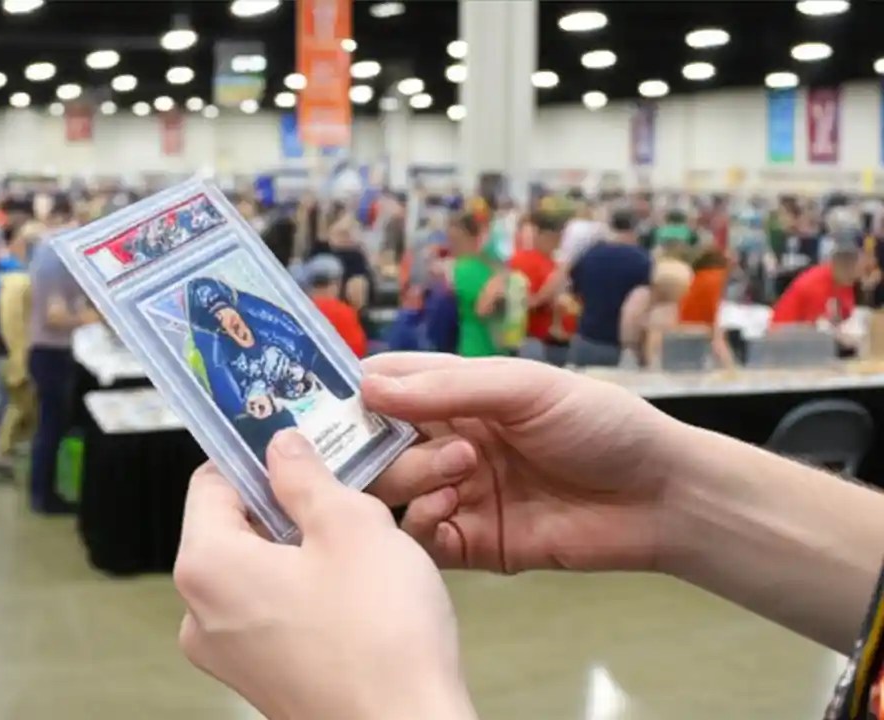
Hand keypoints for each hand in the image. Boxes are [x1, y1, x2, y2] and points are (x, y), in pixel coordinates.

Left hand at [174, 430, 473, 719]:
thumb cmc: (380, 642)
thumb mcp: (350, 525)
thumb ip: (307, 476)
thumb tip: (283, 450)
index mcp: (207, 566)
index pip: (209, 481)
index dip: (256, 456)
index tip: (296, 445)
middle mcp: (202, 614)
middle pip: (234, 527)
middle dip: (287, 504)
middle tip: (341, 491)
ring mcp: (230, 653)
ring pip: (258, 570)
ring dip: (303, 548)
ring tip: (359, 544)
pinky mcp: (262, 677)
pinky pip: (274, 611)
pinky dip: (308, 590)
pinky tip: (357, 591)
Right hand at [362, 353, 681, 573]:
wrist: (661, 498)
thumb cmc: (601, 425)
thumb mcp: (525, 388)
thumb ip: (447, 388)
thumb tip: (366, 387)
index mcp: (459, 394)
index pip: (387, 384)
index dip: (353, 392)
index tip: (317, 404)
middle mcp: (448, 440)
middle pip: (380, 443)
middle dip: (383, 445)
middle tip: (420, 445)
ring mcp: (458, 493)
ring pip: (395, 491)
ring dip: (411, 480)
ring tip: (455, 474)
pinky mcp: (472, 543)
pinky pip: (422, 538)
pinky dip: (421, 526)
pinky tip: (447, 514)